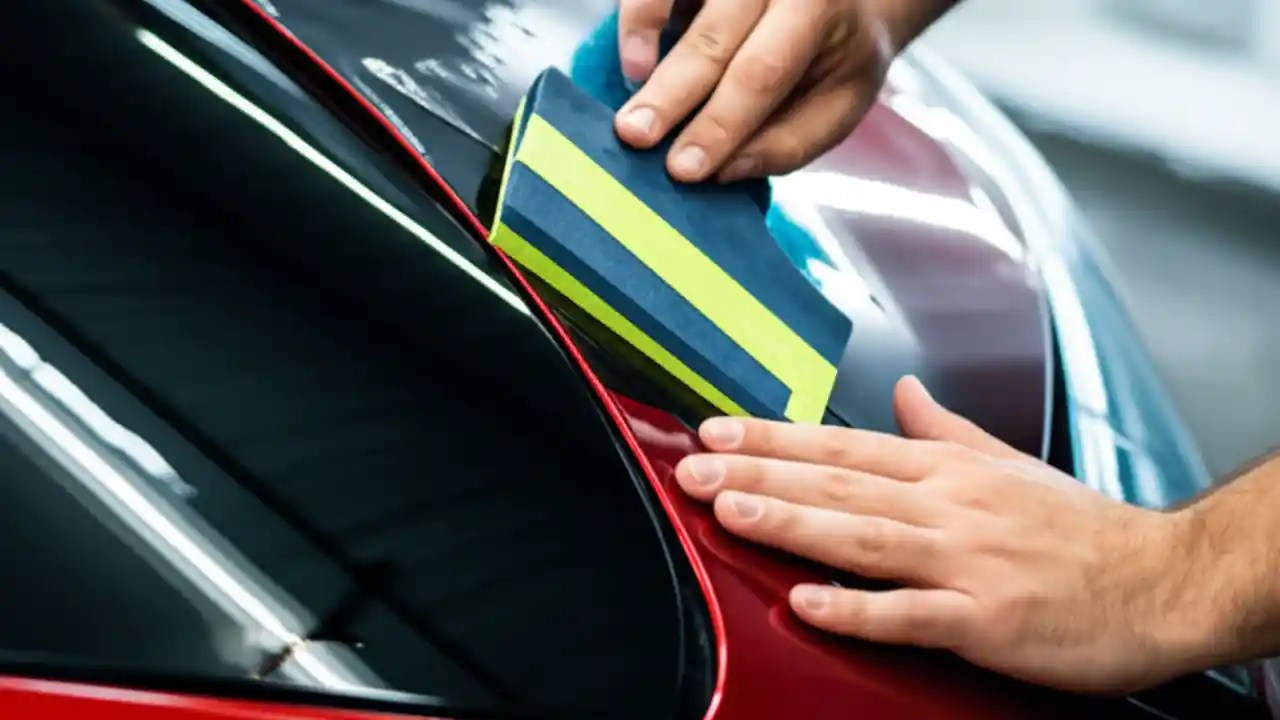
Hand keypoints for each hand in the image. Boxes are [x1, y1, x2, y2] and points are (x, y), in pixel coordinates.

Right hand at [614, 0, 953, 182]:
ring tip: (629, 106)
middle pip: (714, 39)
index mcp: (817, 11)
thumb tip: (724, 172)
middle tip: (634, 136)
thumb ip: (789, 143)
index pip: (761, 71)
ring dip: (646, 52)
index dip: (720, 122)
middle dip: (671, 94)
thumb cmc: (837, 55)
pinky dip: (638, 20)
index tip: (683, 168)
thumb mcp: (840, 103)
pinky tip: (634, 64)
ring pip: (682, 6)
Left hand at [675, 376, 1216, 692]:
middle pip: (837, 482)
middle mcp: (948, 505)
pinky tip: (805, 601)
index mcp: (948, 469)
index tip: (716, 430)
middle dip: (759, 472)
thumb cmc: (1081, 529)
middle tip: (692, 465)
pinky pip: (910, 613)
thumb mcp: (1007, 462)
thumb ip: (945, 429)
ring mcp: (965, 560)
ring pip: (862, 536)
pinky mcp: (985, 618)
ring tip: (728, 510)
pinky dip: (857, 607)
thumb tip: (901, 394)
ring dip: (790, 522)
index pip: (843, 444)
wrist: (1160, 580)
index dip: (774, 437)